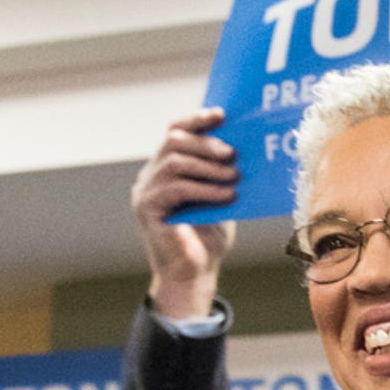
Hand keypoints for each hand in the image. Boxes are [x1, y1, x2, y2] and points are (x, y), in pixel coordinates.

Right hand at [133, 110, 237, 319]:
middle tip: (232, 153)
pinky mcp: (147, 209)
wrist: (194, 274)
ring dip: (208, 166)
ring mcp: (145, 192)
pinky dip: (204, 188)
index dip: (196, 120)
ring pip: (174, 161)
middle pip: (173, 140)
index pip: (174, 132)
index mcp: (165, 168)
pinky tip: (225, 195)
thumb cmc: (208, 238)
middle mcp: (150, 176)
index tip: (221, 114)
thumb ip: (221, 173)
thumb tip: (243, 146)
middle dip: (205, 142)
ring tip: (234, 175)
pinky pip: (176, 188)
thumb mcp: (219, 198)